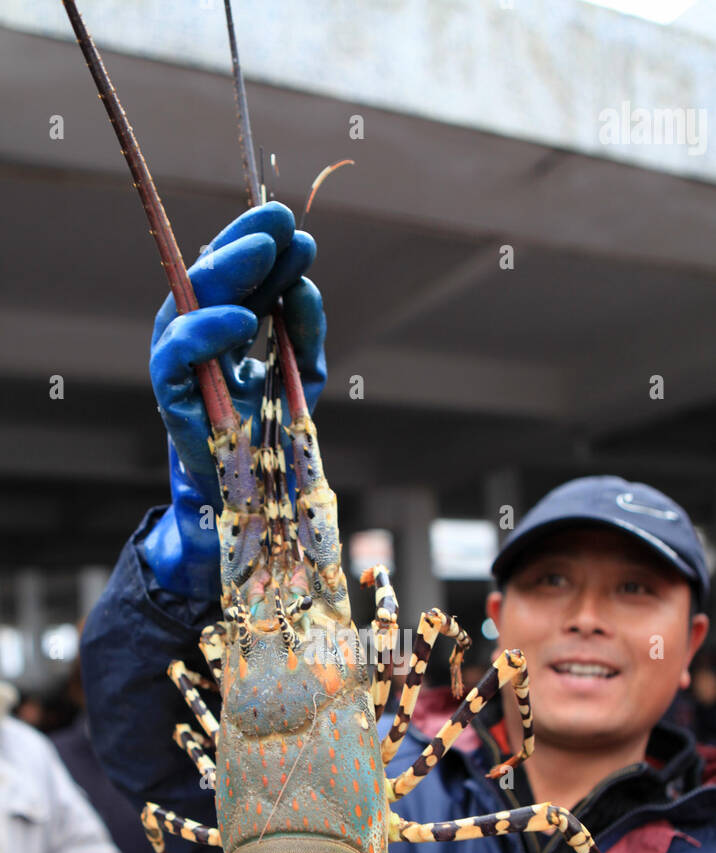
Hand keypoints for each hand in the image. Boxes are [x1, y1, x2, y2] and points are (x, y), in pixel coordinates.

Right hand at [143, 202, 325, 597]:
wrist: (255, 509)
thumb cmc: (272, 443)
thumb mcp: (301, 379)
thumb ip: (306, 332)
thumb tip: (306, 284)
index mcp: (224, 333)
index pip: (236, 277)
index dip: (258, 246)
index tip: (289, 221)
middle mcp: (196, 345)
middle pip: (209, 280)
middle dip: (243, 245)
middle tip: (279, 222)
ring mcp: (180, 370)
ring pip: (185, 305)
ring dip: (224, 272)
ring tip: (264, 251)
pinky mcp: (171, 400)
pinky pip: (175, 356)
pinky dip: (205, 332)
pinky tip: (242, 318)